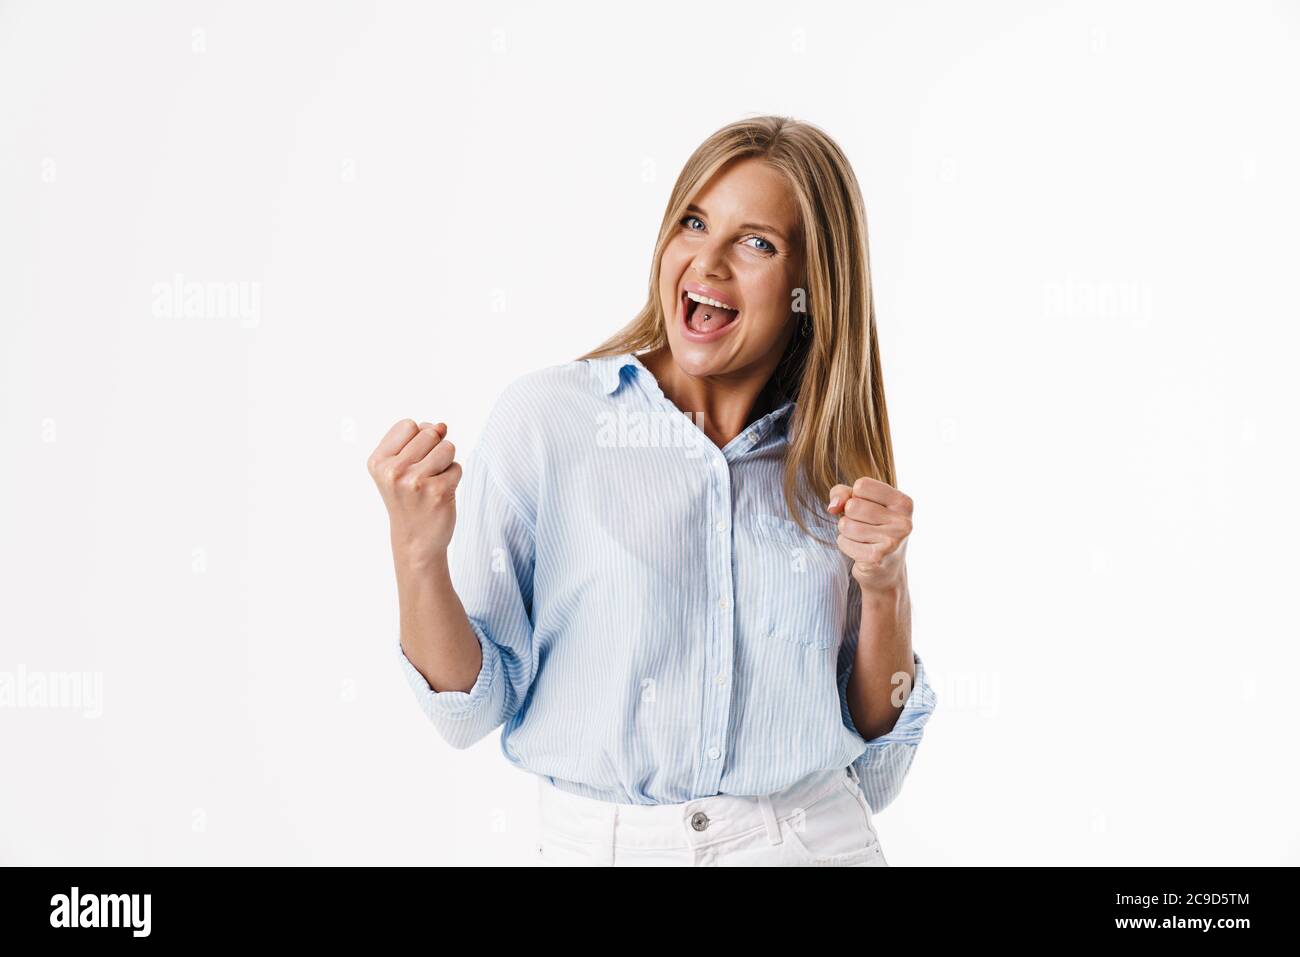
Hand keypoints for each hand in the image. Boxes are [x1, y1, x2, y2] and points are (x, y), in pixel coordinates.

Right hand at [367, 419, 461, 566]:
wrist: (415, 541)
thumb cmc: (408, 500)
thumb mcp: (398, 468)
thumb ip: (416, 440)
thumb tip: (441, 426)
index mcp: (378, 462)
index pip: (409, 425)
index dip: (418, 439)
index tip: (411, 462)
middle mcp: (393, 471)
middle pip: (430, 433)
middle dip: (435, 449)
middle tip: (424, 475)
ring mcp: (416, 481)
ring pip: (447, 447)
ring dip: (446, 462)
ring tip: (433, 482)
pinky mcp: (439, 491)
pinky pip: (457, 467)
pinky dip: (453, 478)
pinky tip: (440, 494)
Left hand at [826, 476, 912, 592]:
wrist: (886, 570)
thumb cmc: (872, 529)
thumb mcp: (861, 503)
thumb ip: (843, 493)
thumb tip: (833, 507)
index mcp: (903, 503)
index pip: (862, 485)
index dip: (855, 497)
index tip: (867, 509)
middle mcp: (903, 522)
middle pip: (852, 505)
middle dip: (849, 516)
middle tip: (863, 527)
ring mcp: (892, 541)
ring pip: (846, 524)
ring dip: (846, 532)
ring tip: (861, 539)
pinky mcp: (877, 558)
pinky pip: (843, 542)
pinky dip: (845, 545)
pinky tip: (860, 550)